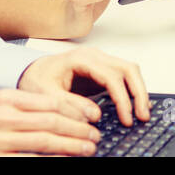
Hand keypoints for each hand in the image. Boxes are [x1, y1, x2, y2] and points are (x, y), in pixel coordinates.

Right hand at [0, 88, 102, 156]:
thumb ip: (27, 105)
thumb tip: (63, 111)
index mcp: (7, 98)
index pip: (51, 102)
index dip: (76, 110)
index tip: (92, 117)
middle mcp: (4, 117)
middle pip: (52, 122)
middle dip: (79, 129)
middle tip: (95, 135)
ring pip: (44, 142)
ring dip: (71, 146)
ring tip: (88, 149)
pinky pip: (29, 160)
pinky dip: (50, 160)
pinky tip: (64, 160)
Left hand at [18, 47, 148, 126]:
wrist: (31, 72)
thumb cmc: (36, 80)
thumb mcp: (46, 95)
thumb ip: (69, 105)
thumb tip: (94, 115)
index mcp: (82, 59)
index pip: (112, 76)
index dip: (122, 99)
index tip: (126, 117)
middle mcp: (95, 56)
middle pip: (128, 69)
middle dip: (139, 93)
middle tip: (143, 115)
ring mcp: (100, 62)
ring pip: (129, 71)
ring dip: (139, 91)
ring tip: (142, 113)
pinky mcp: (102, 71)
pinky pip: (124, 77)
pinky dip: (132, 90)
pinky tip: (135, 105)